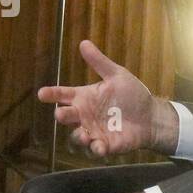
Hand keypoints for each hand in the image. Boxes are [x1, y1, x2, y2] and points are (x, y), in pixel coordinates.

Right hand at [38, 40, 177, 157]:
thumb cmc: (132, 94)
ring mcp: (93, 131)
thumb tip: (83, 42)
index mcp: (85, 97)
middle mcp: (85, 115)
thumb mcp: (117, 75)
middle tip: (61, 114)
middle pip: (66, 116)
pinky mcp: (105, 145)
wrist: (150, 116)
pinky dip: (96, 149)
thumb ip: (99, 62)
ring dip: (78, 137)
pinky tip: (100, 146)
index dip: (51, 94)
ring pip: (77, 136)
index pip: (63, 94)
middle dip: (62, 115)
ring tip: (84, 135)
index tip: (41, 93)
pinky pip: (95, 149)